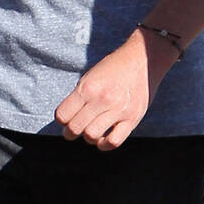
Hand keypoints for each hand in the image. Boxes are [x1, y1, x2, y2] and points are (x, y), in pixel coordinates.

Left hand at [54, 28, 176, 149]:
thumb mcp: (90, 76)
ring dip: (88, 137)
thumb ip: (78, 97)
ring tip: (91, 130)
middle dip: (71, 132)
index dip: (61, 119)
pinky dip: (105, 144)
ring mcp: (118, 110)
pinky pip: (114, 141)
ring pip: (91, 136)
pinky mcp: (133, 118)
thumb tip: (67, 119)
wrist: (142, 60)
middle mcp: (102, 99)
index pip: (62, 115)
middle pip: (75, 128)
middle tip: (75, 129)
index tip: (66, 119)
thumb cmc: (113, 68)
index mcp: (88, 87)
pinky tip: (104, 137)